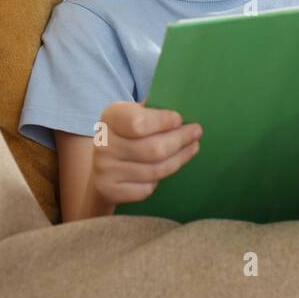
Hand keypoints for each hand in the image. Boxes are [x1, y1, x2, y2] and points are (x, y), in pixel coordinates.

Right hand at [87, 100, 202, 210]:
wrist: (101, 163)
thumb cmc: (129, 132)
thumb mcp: (135, 112)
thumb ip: (155, 108)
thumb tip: (187, 107)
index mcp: (110, 117)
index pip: (139, 122)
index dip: (163, 122)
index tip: (180, 120)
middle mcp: (103, 143)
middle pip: (153, 149)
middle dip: (181, 141)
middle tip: (197, 133)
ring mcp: (104, 170)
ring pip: (154, 171)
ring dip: (179, 159)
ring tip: (192, 148)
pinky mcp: (108, 190)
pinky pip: (145, 189)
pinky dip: (159, 181)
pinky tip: (165, 169)